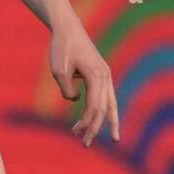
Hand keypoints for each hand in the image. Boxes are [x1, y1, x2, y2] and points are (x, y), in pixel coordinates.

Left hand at [50, 20, 119, 147]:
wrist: (68, 29)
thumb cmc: (61, 48)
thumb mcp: (58, 70)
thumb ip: (67, 89)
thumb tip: (75, 100)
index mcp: (96, 76)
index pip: (94, 107)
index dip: (85, 122)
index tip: (75, 131)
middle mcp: (105, 77)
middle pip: (103, 109)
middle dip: (95, 128)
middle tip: (85, 144)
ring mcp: (105, 75)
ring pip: (111, 104)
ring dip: (110, 122)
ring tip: (115, 139)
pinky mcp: (102, 74)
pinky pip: (108, 97)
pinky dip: (108, 110)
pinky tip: (106, 120)